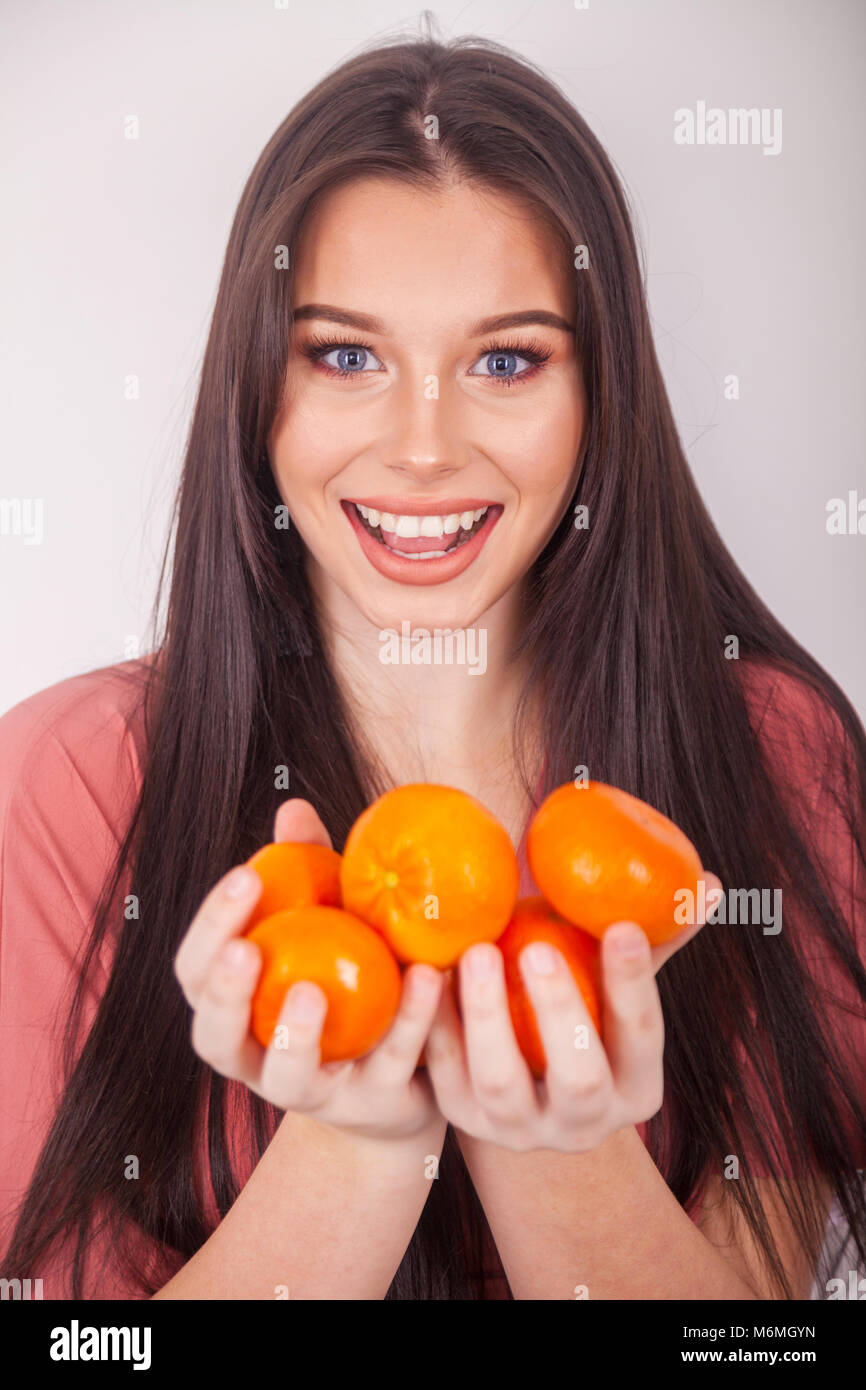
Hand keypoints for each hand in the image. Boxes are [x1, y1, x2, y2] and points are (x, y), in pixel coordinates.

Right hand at [174, 798, 445, 1142]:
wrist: (412, 1070)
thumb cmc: (354, 978)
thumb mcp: (331, 920)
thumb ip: (307, 871)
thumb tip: (292, 807)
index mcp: (236, 1009)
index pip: (194, 974)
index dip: (209, 930)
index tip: (245, 876)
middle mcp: (259, 1060)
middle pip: (215, 1039)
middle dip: (225, 995)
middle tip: (248, 951)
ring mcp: (315, 1094)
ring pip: (287, 1080)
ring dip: (294, 1036)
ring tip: (310, 990)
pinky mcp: (375, 1106)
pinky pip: (388, 1068)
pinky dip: (407, 1022)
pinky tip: (427, 977)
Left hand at [423, 872, 722, 1152]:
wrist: (524, 1083)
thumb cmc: (586, 1011)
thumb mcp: (619, 988)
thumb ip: (658, 941)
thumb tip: (713, 886)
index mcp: (637, 1090)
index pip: (642, 1037)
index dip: (634, 984)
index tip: (622, 926)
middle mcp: (584, 1124)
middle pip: (578, 1077)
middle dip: (560, 1011)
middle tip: (538, 946)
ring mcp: (520, 1130)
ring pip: (501, 1083)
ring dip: (486, 1015)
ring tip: (477, 950)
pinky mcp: (465, 1120)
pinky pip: (445, 1073)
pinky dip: (438, 1022)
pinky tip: (434, 969)